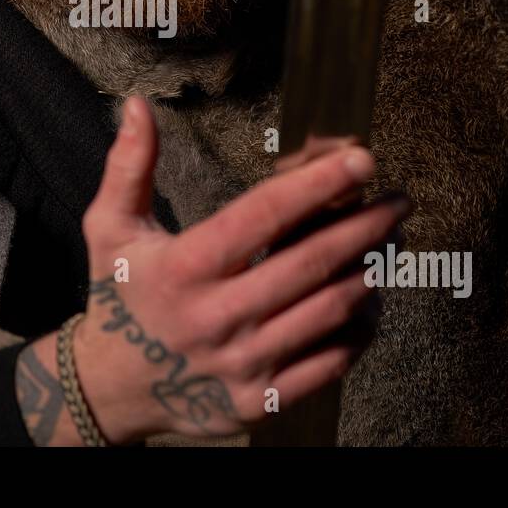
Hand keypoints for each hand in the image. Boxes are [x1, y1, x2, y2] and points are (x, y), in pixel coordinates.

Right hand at [71, 95, 408, 442]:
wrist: (112, 388)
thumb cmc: (118, 295)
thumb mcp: (109, 227)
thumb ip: (129, 167)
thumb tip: (138, 106)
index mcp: (182, 269)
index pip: (262, 216)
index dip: (317, 185)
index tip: (360, 160)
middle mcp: (215, 318)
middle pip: (309, 264)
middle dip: (363, 227)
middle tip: (397, 202)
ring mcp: (241, 365)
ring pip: (327, 313)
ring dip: (368, 273)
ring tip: (390, 242)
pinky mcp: (260, 402)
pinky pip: (328, 364)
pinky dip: (357, 329)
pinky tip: (368, 299)